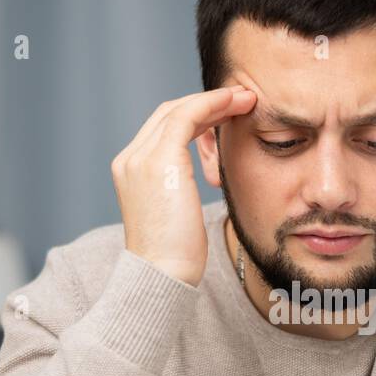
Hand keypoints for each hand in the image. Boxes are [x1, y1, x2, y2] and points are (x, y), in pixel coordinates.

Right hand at [110, 86, 256, 285]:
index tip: (227, 113)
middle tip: (241, 99)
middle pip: (168, 113)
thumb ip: (180, 189)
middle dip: (206, 102)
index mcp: (130, 171)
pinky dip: (213, 106)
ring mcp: (140, 158)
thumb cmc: (175, 257)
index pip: (162, 128)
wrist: (162, 276)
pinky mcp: (159, 161)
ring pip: (179, 110)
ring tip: (246, 99)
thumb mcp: (176, 214)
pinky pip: (188, 117)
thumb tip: (207, 177)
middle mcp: (130, 159)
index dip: (196, 115)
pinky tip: (237, 106)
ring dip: (215, 100)